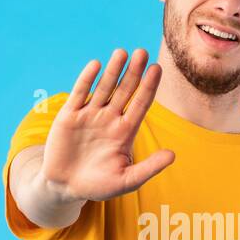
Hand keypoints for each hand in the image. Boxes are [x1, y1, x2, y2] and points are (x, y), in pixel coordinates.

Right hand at [37, 48, 174, 203]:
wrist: (65, 187)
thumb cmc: (99, 186)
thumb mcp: (127, 180)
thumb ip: (149, 168)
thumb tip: (173, 155)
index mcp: (125, 131)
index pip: (141, 104)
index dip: (149, 87)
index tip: (157, 68)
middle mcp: (110, 118)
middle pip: (125, 91)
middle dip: (134, 72)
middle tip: (143, 52)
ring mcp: (90, 115)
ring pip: (104, 88)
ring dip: (113, 71)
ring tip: (122, 52)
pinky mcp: (69, 116)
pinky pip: (79, 94)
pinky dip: (87, 79)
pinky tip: (96, 65)